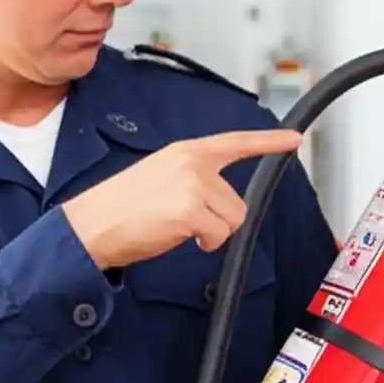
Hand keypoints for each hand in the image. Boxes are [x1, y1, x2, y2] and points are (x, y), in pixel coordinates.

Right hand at [62, 129, 302, 269]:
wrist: (90, 224)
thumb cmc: (119, 207)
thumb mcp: (158, 176)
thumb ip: (191, 178)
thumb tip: (217, 199)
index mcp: (184, 152)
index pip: (234, 143)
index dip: (268, 142)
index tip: (293, 139)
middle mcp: (192, 163)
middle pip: (237, 201)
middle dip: (218, 219)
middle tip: (183, 220)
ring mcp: (192, 185)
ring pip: (231, 220)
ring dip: (211, 232)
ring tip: (176, 226)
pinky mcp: (190, 211)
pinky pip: (218, 236)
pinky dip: (203, 243)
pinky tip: (177, 235)